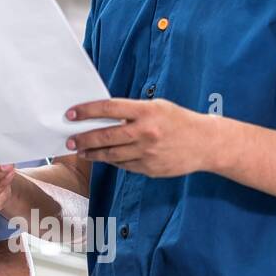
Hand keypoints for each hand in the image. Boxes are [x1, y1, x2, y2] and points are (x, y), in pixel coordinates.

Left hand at [65, 97, 214, 176]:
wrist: (206, 143)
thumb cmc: (178, 120)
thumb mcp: (156, 107)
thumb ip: (131, 111)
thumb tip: (101, 117)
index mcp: (146, 111)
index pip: (108, 108)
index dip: (86, 111)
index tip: (71, 114)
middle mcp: (146, 132)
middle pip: (105, 136)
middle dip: (83, 139)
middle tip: (69, 140)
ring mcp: (148, 153)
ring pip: (112, 154)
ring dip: (93, 153)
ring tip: (81, 151)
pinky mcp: (151, 169)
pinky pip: (125, 165)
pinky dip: (113, 161)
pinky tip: (105, 158)